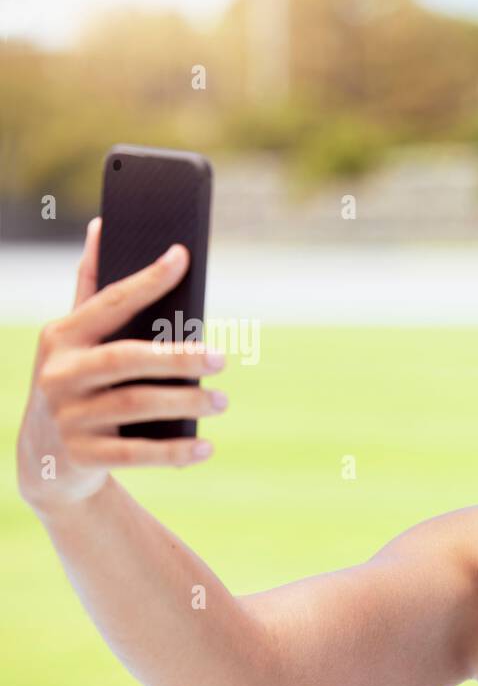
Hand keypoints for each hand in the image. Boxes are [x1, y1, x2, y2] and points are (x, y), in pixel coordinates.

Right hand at [15, 217, 226, 515]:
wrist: (45, 459)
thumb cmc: (75, 382)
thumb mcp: (74, 339)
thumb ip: (90, 288)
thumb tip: (100, 226)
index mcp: (63, 337)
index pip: (109, 302)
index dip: (146, 280)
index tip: (182, 256)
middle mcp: (60, 373)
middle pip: (125, 358)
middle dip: (177, 357)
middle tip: (223, 358)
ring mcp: (68, 416)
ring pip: (135, 404)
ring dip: (185, 402)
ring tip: (222, 400)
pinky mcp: (81, 455)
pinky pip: (134, 454)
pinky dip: (173, 452)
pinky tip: (205, 448)